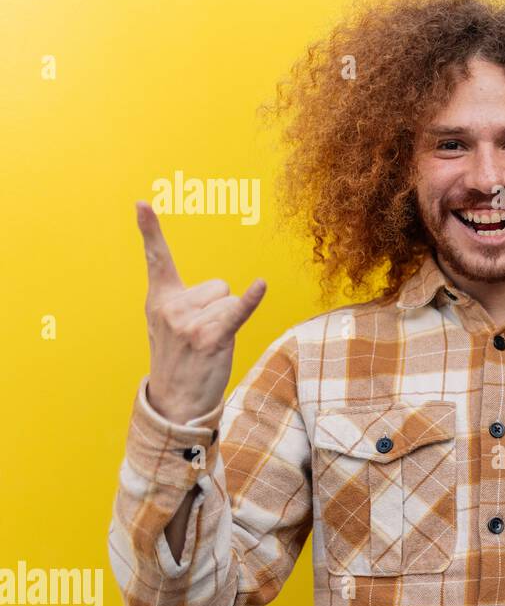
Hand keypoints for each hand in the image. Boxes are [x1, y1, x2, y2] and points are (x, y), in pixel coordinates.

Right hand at [136, 200, 266, 422]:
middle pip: (219, 286)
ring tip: (210, 346)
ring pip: (231, 302)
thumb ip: (186, 301)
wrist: (176, 402)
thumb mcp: (170, 325)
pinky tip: (261, 285)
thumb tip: (226, 292)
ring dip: (228, 323)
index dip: (150, 231)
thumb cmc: (180, 359)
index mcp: (160, 300)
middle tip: (202, 337)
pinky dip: (251, 301)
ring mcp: (190, 322)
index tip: (142, 203)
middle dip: (218, 309)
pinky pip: (237, 311)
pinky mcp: (212, 337)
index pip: (157, 259)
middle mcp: (172, 307)